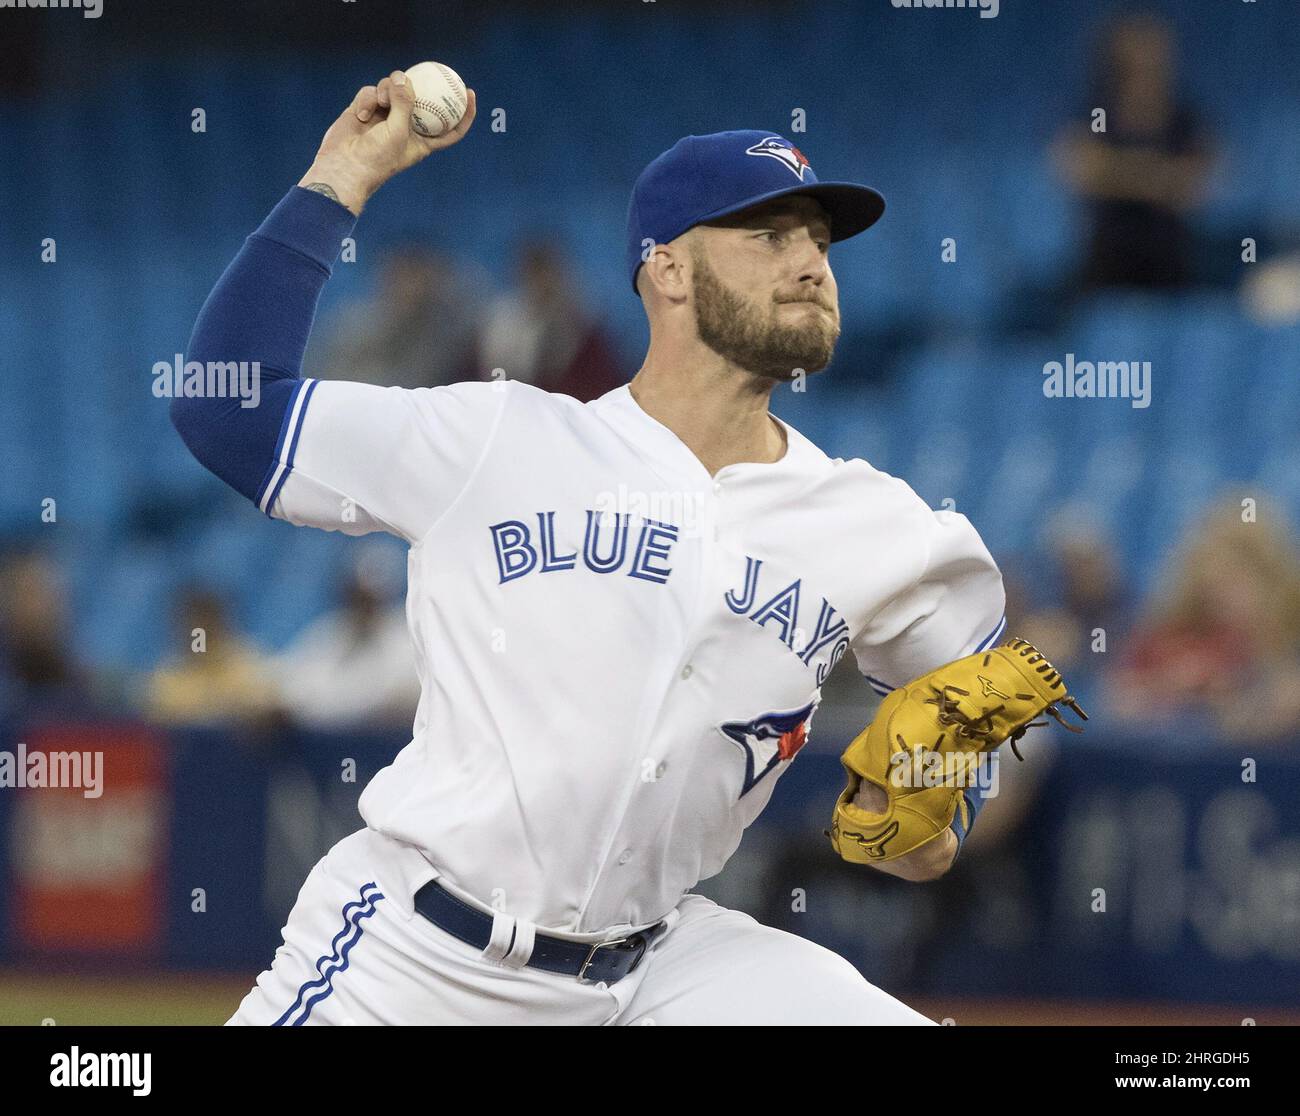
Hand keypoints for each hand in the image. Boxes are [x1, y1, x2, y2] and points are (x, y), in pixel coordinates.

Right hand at [298, 70, 476, 214]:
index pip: (451, 127)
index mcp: (423, 140)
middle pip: (419, 98)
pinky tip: (362, 115)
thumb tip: (403, 78)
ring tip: (380, 104)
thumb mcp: (398, 131)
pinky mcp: (367, 108)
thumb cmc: (377, 158)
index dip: (463, 112)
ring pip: (394, 88)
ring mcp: (386, 116)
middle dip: (416, 87)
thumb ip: (404, 103)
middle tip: (417, 79)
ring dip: (387, 91)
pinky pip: (372, 92)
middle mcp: (406, 127)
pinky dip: (367, 100)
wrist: (344, 167)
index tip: (469, 92)